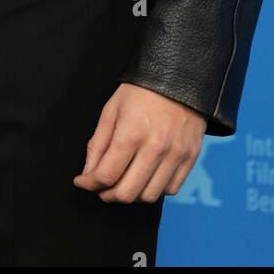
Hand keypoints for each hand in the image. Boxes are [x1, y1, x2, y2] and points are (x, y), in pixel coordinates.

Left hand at [73, 83, 206, 202]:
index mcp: (132, 133)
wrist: (179, 77)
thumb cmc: (141, 91)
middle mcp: (155, 147)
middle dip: (107, 195)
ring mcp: (175, 154)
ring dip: (132, 195)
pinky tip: (146, 176)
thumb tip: (89, 172)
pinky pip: (171, 189)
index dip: (89, 184)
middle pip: (127, 193)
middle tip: (100, 188)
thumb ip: (98, 143)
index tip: (83, 182)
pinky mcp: (190, 157)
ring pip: (149, 196)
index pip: (107, 175)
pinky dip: (155, 189)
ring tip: (123, 182)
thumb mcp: (112, 109)